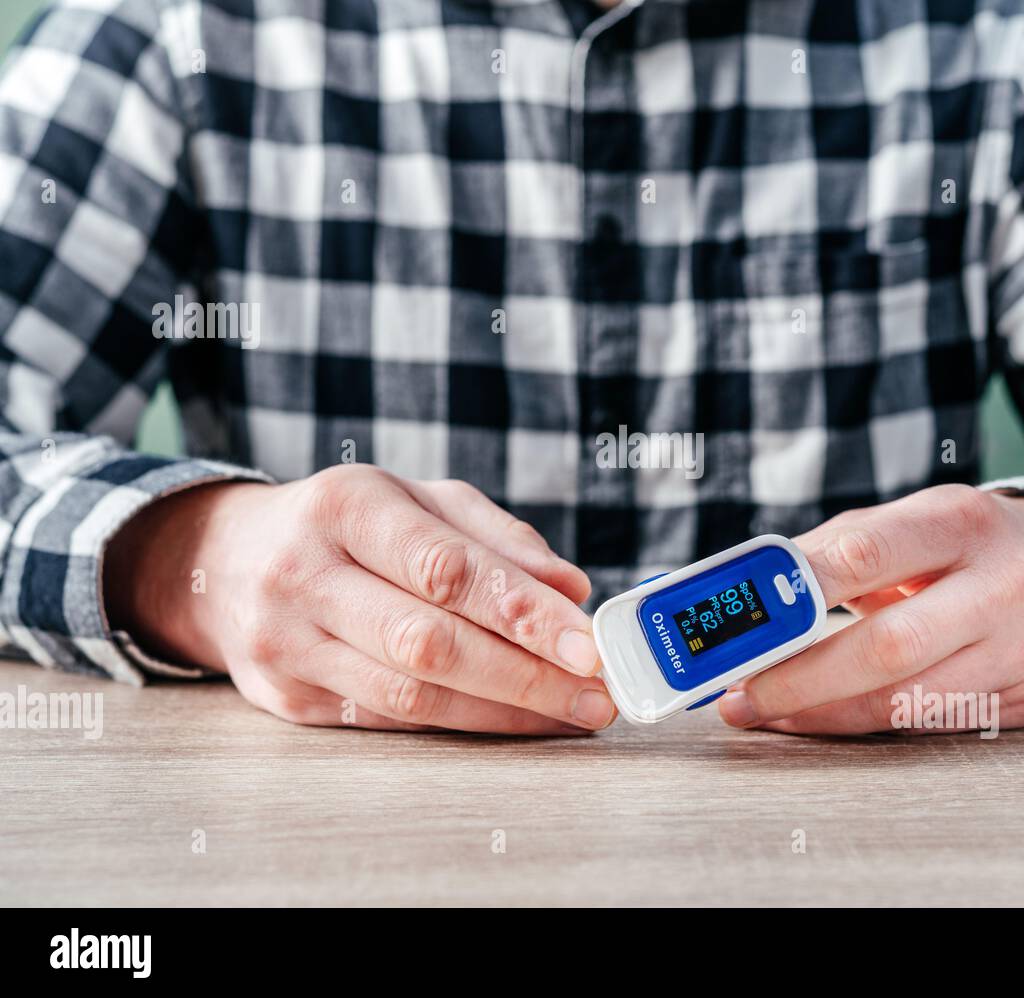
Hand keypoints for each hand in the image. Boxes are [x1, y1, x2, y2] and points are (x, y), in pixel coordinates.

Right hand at [105, 467, 616, 734]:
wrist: (222, 560)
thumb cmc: (346, 525)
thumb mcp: (418, 500)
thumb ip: (497, 539)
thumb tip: (572, 590)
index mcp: (347, 506)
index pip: (446, 568)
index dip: (522, 612)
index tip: (587, 645)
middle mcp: (306, 573)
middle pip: (428, 642)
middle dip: (526, 676)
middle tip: (595, 696)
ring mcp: (287, 642)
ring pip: (408, 694)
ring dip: (502, 712)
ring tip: (569, 714)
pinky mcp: (284, 698)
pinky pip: (385, 721)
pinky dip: (458, 724)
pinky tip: (511, 720)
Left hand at [717, 485, 1023, 734]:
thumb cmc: (964, 544)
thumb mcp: (911, 520)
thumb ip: (837, 550)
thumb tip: (754, 596)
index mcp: (962, 521)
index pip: (867, 554)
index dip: (796, 594)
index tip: (741, 625)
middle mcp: (1005, 585)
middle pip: (888, 648)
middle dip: (801, 681)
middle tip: (742, 696)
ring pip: (906, 703)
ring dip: (821, 715)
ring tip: (765, 712)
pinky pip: (927, 723)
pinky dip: (865, 724)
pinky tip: (823, 717)